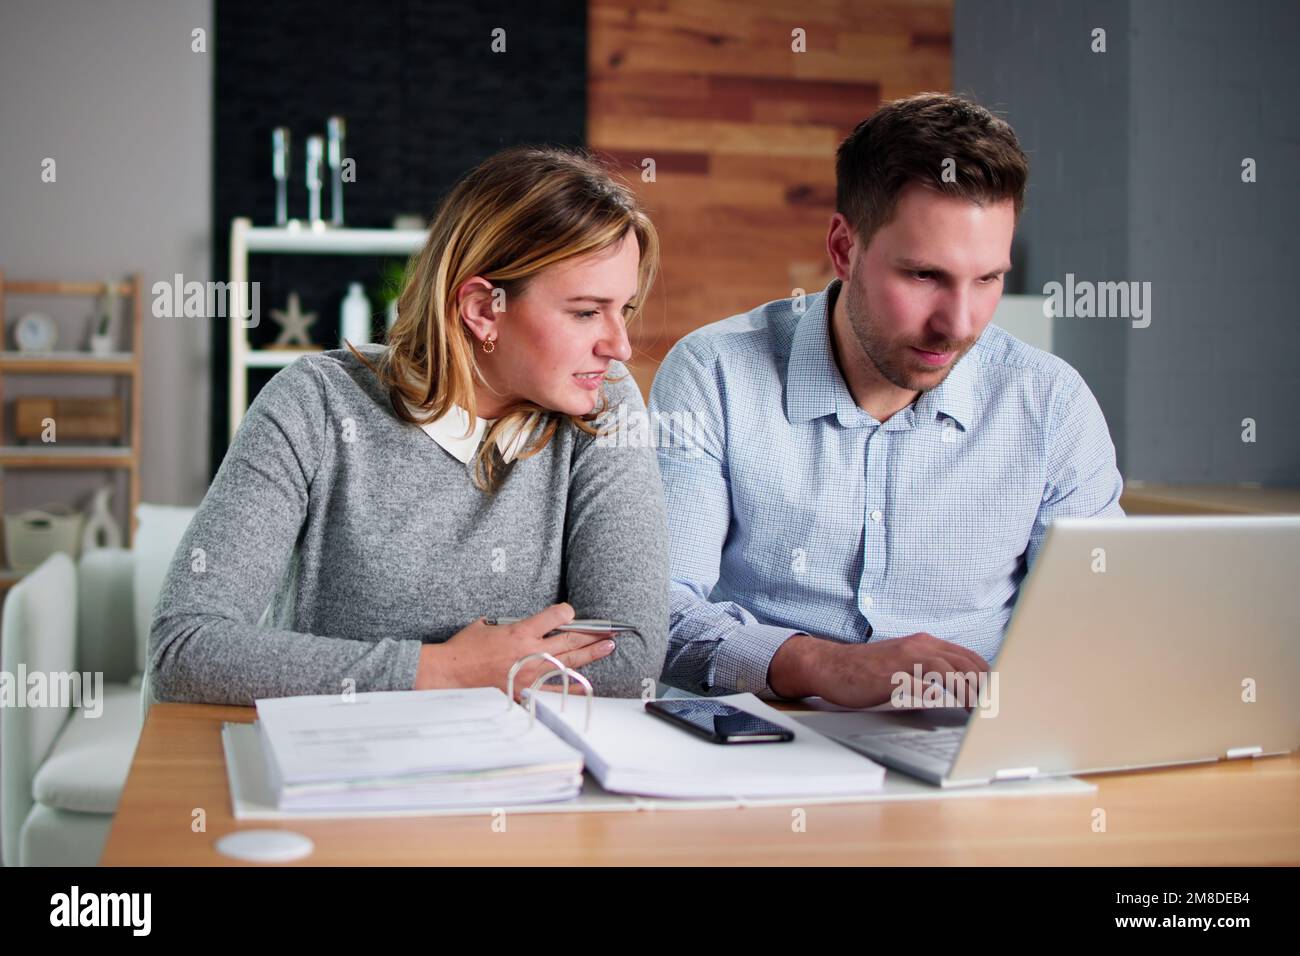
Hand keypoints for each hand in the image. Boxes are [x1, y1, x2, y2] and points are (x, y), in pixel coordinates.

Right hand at [414, 602, 615, 698]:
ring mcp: (531, 673)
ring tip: (607, 648)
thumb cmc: (464, 649)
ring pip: (569, 662)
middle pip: (571, 640)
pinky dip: (572, 686)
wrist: (450, 675)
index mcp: (520, 631)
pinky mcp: (527, 690)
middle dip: (592, 634)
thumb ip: (505, 624)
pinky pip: (555, 689)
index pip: (556, 616)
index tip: (570, 612)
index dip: (567, 612)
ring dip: (591, 654)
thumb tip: (510, 624)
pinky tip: (587, 683)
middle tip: (609, 631)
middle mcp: (531, 652)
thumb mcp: (485, 626)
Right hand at [768, 632, 989, 708]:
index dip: (987, 674)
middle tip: (994, 707)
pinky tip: (946, 705)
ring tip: (977, 709)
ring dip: (966, 690)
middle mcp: (918, 646)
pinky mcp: (890, 676)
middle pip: (963, 662)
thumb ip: (929, 669)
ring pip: (947, 670)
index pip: (968, 656)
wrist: (831, 665)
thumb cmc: (867, 670)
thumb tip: (960, 688)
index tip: (998, 694)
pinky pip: (920, 684)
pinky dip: (938, 694)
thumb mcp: (904, 663)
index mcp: (924, 643)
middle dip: (983, 685)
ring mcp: (904, 659)